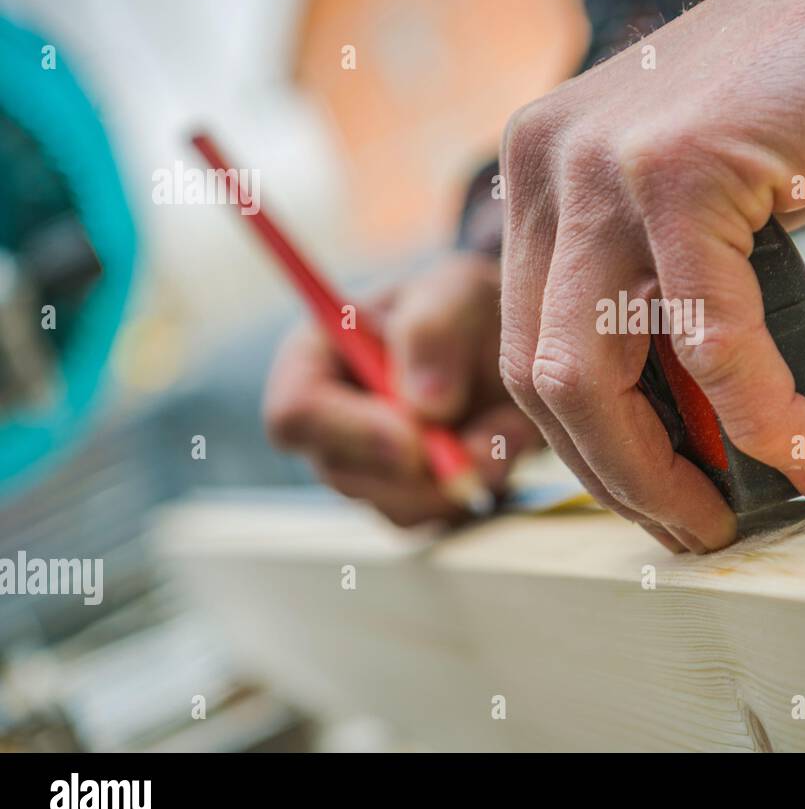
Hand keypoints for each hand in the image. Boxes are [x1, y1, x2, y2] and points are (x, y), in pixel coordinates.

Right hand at [263, 253, 541, 526]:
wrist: (502, 342)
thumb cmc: (463, 308)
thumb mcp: (455, 292)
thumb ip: (433, 332)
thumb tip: (426, 408)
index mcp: (313, 361)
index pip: (294, 415)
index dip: (350, 433)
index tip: (414, 435)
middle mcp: (329, 425)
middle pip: (345, 476)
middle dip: (421, 468)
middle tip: (486, 442)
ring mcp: (367, 470)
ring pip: (399, 507)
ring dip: (462, 475)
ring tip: (507, 422)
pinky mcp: (411, 498)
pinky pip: (440, 516)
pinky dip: (483, 485)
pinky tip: (507, 440)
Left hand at [498, 0, 804, 551]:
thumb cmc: (794, 120)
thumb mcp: (699, 222)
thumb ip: (665, 313)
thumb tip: (684, 445)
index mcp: (537, 182)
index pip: (526, 350)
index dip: (586, 449)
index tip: (652, 501)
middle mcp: (545, 168)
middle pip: (543, 375)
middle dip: (620, 478)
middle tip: (695, 527)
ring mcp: (600, 163)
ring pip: (595, 370)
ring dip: (670, 466)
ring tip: (745, 506)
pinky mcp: (679, 166)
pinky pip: (704, 332)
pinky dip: (755, 410)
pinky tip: (804, 446)